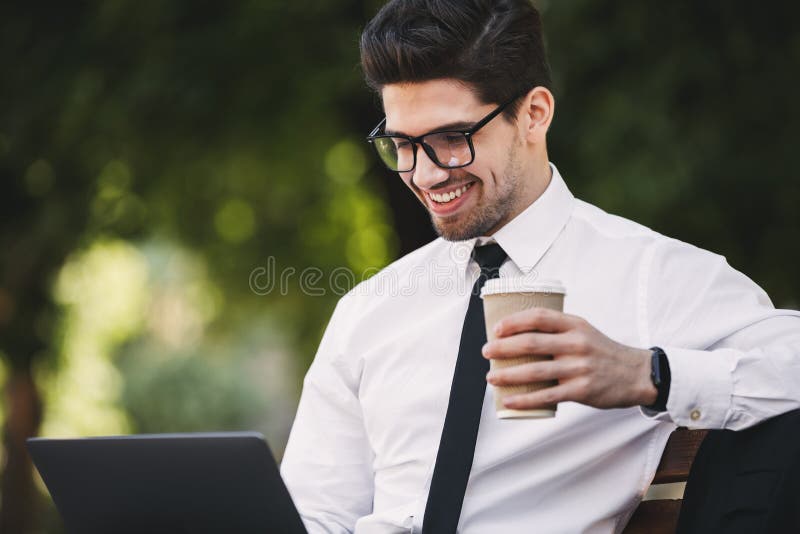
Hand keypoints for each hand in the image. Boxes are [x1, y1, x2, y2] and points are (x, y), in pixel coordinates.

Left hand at [482, 307, 657, 409]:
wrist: (636, 375)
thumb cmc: (602, 352)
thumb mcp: (584, 331)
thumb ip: (558, 331)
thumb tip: (519, 336)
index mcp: (574, 325)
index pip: (538, 316)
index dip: (514, 321)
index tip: (496, 329)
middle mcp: (576, 343)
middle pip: (532, 342)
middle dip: (503, 347)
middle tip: (487, 352)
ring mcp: (579, 367)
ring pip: (535, 370)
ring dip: (508, 374)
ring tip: (492, 377)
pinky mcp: (581, 390)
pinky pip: (547, 395)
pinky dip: (525, 399)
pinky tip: (510, 400)